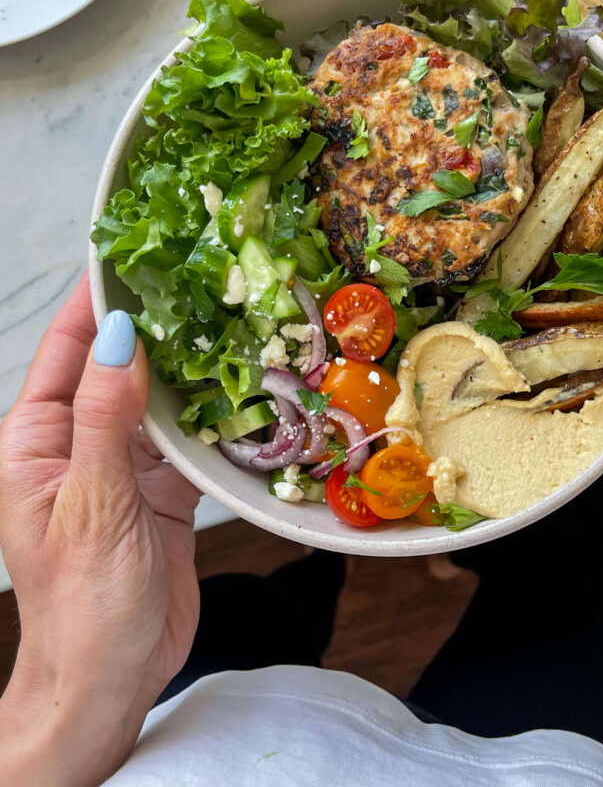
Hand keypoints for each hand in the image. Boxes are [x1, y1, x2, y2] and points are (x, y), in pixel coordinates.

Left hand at [0, 275, 200, 786]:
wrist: (113, 680)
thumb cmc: (83, 606)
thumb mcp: (93, 505)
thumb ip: (105, 418)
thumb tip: (117, 335)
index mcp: (36, 444)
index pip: (66, 352)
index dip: (93, 300)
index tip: (126, 250)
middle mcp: (77, 445)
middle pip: (115, 367)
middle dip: (150, 322)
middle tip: (194, 273)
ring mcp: (122, 466)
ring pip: (156, 398)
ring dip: (186, 365)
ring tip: (223, 314)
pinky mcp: (161, 489)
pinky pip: (186, 437)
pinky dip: (211, 413)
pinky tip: (238, 385)